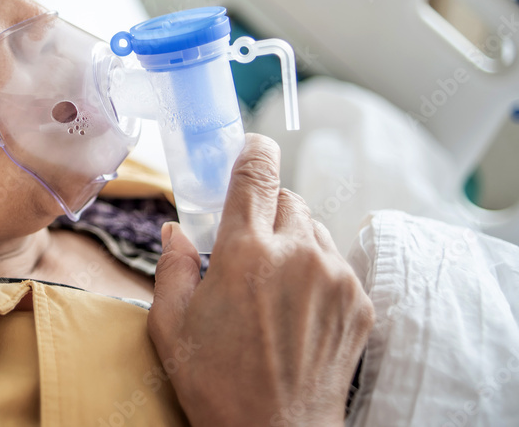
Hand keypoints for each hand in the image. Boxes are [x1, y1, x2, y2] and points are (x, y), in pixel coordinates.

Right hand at [148, 133, 373, 426]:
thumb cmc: (216, 382)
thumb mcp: (171, 324)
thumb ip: (173, 266)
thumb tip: (177, 232)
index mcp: (247, 251)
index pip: (257, 172)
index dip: (253, 150)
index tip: (250, 147)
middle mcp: (298, 254)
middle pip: (288, 198)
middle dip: (265, 210)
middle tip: (246, 245)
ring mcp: (335, 278)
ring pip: (316, 229)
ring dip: (294, 240)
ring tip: (272, 284)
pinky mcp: (359, 303)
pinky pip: (337, 264)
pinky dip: (317, 270)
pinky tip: (296, 307)